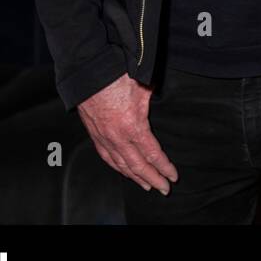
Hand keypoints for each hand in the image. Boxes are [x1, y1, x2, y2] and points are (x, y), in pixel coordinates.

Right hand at [77, 72, 177, 192]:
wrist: (87, 72)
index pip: (152, 154)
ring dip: (134, 177)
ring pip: (120, 164)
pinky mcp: (94, 133)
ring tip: (146, 185)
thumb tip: (160, 98)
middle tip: (164, 189)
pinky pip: (106, 156)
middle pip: (137, 166)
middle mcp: (117, 137)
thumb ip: (153, 100)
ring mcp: (103, 137)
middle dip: (152, 179)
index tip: (173, 176)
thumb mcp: (143, 87)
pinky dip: (117, 167)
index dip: (164, 167)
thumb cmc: (115, 75)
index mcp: (132, 126)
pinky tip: (122, 170)